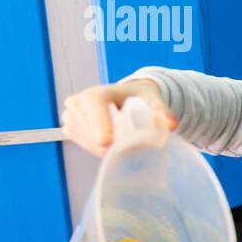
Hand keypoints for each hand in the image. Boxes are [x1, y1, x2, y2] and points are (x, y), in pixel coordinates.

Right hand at [61, 78, 175, 156]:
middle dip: (107, 143)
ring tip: (121, 145)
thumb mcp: (153, 103)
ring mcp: (71, 115)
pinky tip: (109, 145)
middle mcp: (78, 101)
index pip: (94, 107)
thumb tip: (171, 123)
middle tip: (127, 148)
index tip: (111, 142)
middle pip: (89, 129)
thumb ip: (162, 112)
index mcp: (97, 92)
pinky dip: (96, 148)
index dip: (101, 125)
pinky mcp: (70, 127)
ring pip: (84, 139)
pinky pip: (81, 143)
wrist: (128, 98)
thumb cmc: (141, 99)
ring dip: (102, 148)